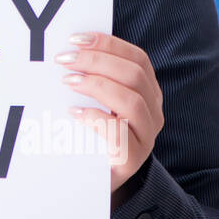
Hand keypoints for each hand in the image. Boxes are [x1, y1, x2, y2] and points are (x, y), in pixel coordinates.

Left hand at [54, 32, 163, 196]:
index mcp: (148, 91)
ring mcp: (146, 137)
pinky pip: (120, 136)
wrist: (95, 179)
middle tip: (65, 59)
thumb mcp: (96, 101)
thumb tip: (67, 51)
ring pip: (133, 102)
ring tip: (68, 81)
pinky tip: (74, 113)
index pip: (137, 59)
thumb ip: (93, 78)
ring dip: (97, 86)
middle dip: (97, 62)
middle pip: (134, 76)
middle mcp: (153, 112)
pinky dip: (96, 119)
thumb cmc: (92, 133)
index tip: (76, 39)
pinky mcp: (132, 160)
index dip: (108, 44)